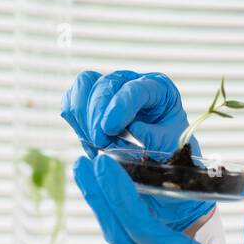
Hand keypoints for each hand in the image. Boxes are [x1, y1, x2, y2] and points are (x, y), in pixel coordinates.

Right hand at [61, 69, 208, 231]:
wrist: (159, 161)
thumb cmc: (169, 151)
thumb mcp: (171, 147)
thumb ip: (157, 138)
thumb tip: (134, 128)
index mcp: (159, 89)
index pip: (135, 88)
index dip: (120, 106)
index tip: (109, 128)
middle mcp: (133, 82)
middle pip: (105, 83)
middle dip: (97, 114)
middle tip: (100, 142)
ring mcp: (110, 89)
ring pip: (84, 86)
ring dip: (84, 117)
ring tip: (96, 143)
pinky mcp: (91, 100)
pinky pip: (72, 100)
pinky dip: (75, 120)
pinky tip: (89, 140)